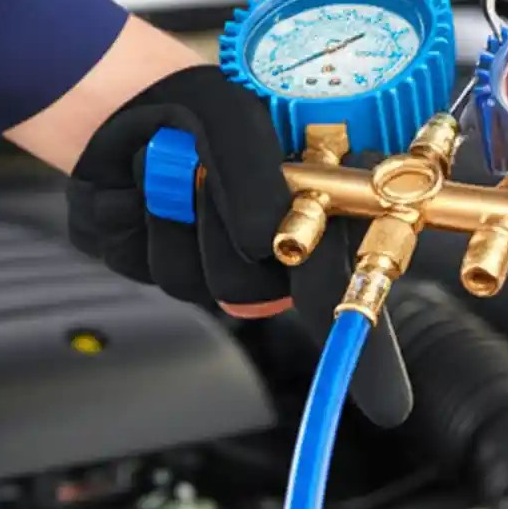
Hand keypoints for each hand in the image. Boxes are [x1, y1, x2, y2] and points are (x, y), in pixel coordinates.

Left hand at [67, 65, 412, 426]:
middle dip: (222, 224)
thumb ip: (254, 172)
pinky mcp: (161, 269)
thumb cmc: (194, 105)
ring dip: (179, 214)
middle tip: (206, 168)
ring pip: (200, 282)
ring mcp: (213, 266)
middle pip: (257, 289)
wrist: (119, 105)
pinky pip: (153, 267)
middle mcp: (268, 251)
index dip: (368, 351)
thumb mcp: (232, 117)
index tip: (387, 403)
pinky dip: (144, 218)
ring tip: (179, 167)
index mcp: (312, 210)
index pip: (347, 286)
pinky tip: (151, 187)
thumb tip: (260, 239)